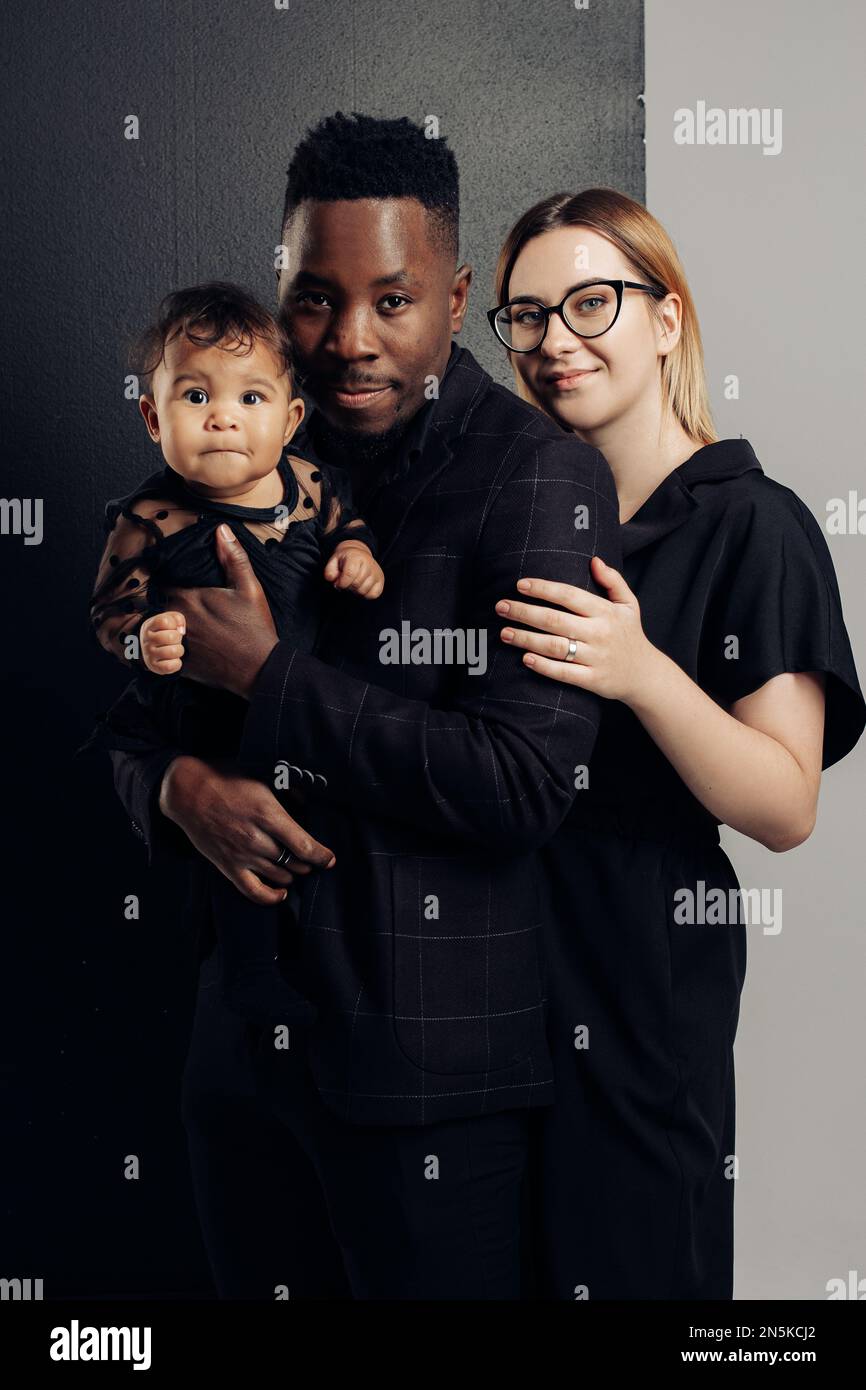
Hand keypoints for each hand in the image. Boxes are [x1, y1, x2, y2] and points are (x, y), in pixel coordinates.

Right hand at [140, 611, 186, 674]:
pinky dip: (176, 663)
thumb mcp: (169, 620)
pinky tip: (173, 659)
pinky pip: (170, 666)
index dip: (173, 623)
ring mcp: (149, 654)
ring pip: (173, 651)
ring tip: (175, 649)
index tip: (172, 627)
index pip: (164, 621)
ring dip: (179, 650)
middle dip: (178, 638)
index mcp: (149, 626)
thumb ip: (177, 618)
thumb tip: (181, 630)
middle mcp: (147, 640)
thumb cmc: (164, 632)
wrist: (152, 648)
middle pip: (172, 637)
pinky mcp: (154, 666)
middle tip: (174, 640)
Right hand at [159, 755, 335, 905]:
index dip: (322, 855)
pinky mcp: (227, 866)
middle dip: (308, 863)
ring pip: (279, 876)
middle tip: (311, 858)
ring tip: (297, 866)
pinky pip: (253, 892)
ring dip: (293, 873)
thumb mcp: (262, 779)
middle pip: (294, 863)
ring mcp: (241, 855)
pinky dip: (271, 896)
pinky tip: (281, 892)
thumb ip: (288, 794)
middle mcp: (256, 839)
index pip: (304, 845)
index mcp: (268, 815)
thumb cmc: (226, 780)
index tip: (330, 859)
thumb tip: (306, 805)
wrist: (187, 791)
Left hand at [161, 524, 279, 698]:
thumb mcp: (249, 588)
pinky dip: (162, 649)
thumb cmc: (254, 627)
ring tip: (168, 624)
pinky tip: (174, 646)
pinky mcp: (178, 664)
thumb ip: (233, 557)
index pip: (162, 581)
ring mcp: (176, 642)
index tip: (170, 581)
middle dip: (161, 601)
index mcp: (189, 597)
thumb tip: (221, 529)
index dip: (164, 580)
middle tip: (170, 602)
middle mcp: (177, 618)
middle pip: (156, 604)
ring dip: (159, 625)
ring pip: (155, 628)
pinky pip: (160, 654)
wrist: (258, 668)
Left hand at [323, 540, 384, 597]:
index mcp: (355, 557)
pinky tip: (361, 587)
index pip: (349, 575)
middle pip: (356, 584)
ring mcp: (376, 572)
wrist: (359, 553)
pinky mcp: (380, 580)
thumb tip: (333, 580)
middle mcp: (368, 564)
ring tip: (354, 583)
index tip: (338, 583)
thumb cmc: (345, 559)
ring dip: (356, 590)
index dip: (341, 583)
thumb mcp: (333, 561)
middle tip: (346, 582)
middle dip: (348, 586)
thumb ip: (329, 571)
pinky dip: (365, 594)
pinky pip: (373, 595)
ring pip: (363, 591)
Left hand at [494, 555, 658, 703]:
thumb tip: (594, 560)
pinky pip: (564, 673)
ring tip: (505, 633)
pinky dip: (543, 666)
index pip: (569, 595)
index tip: (520, 585)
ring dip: (526, 639)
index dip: (543, 589)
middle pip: (555, 620)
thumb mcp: (629, 604)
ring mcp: (596, 657)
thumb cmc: (630, 634)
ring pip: (555, 646)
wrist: (645, 674)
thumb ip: (613, 580)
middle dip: (524, 612)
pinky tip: (525, 658)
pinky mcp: (593, 680)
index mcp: (605, 612)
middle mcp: (600, 633)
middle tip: (500, 607)